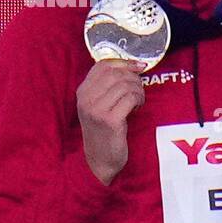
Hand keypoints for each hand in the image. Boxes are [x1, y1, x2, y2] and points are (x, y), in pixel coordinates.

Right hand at [77, 59, 146, 185]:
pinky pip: (130, 98)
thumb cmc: (104, 131)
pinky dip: (139, 101)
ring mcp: (96, 109)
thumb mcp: (99, 105)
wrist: (100, 160)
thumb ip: (108, 86)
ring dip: (138, 91)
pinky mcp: (109, 120)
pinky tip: (136, 109)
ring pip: (125, 85)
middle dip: (134, 79)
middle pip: (117, 74)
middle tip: (139, 91)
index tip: (139, 66)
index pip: (103, 65)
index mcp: (82, 91)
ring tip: (138, 102)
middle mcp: (86, 98)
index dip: (124, 62)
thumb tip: (133, 66)